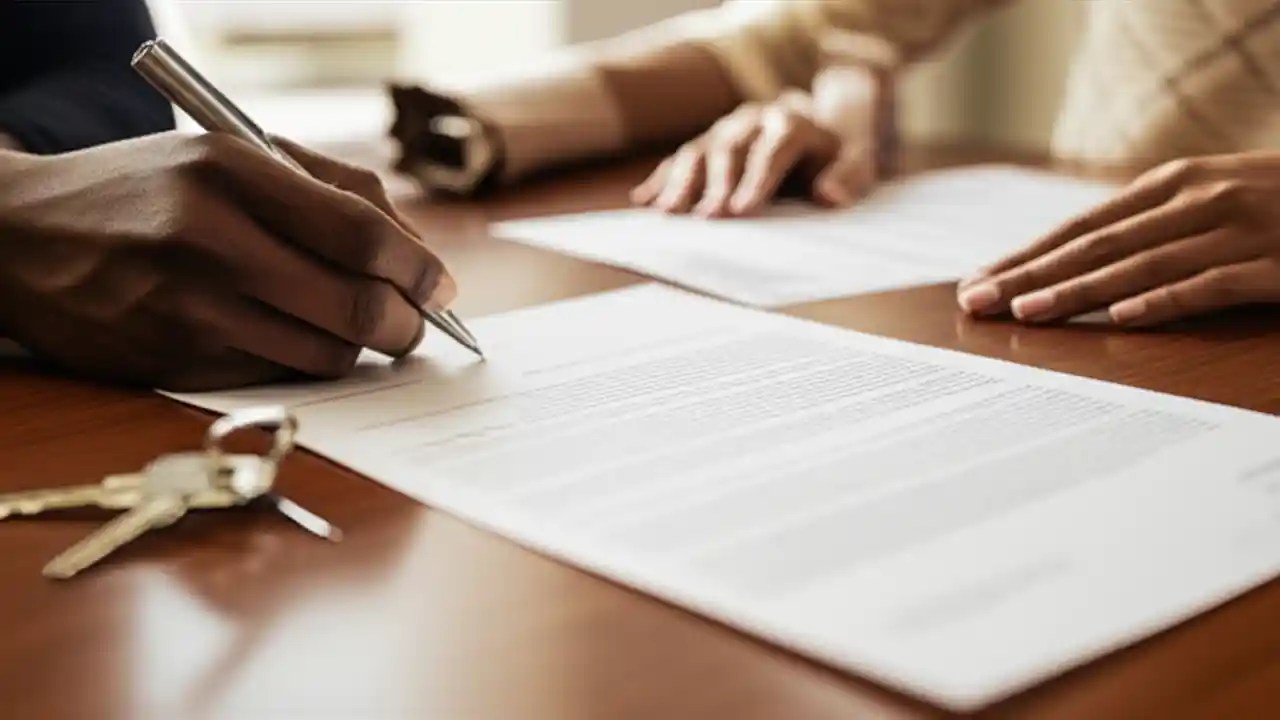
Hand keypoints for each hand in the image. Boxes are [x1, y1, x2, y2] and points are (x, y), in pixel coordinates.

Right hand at [0, 132, 455, 389]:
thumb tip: (416, 251)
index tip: (441, 285)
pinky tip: (295, 335)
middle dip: (408, 323)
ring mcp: (190, 312)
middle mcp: (210, 244)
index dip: (419, 267)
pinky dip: (308, 361)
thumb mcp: (229, 153)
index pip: (362, 234)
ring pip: (328, 354)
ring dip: (361, 347)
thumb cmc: (146, 190)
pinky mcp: (175, 365)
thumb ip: (332, 188)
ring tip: (355, 324)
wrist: (19, 239)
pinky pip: (281, 375)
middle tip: (415, 321)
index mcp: (229, 174)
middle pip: (358, 307)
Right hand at [630, 92, 876, 217]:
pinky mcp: (705, 143)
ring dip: (681, 183)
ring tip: (667, 213)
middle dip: (716, 184)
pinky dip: (661, 180)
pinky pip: (679, 160)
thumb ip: (848, 177)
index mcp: (791, 123)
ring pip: (697, 151)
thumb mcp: (856, 163)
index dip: (756, 180)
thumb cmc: (833, 157)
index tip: (742, 209)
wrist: (813, 132)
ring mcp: (724, 130)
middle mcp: (751, 121)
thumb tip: (829, 196)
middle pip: (729, 150)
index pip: (771, 150)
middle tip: (707, 218)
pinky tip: (644, 201)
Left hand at [957, 153, 1279, 325]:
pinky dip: (1164, 301)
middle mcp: (1198, 199)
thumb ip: (1150, 225)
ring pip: (1141, 264)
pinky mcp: (1277, 266)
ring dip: (1077, 291)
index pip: (1083, 225)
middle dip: (1031, 275)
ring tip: (1027, 315)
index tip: (978, 282)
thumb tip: (1076, 260)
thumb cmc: (1277, 206)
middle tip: (977, 303)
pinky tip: (1121, 318)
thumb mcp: (1209, 200)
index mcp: (1175, 183)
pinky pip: (1212, 285)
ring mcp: (1240, 230)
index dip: (1027, 255)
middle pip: (1097, 244)